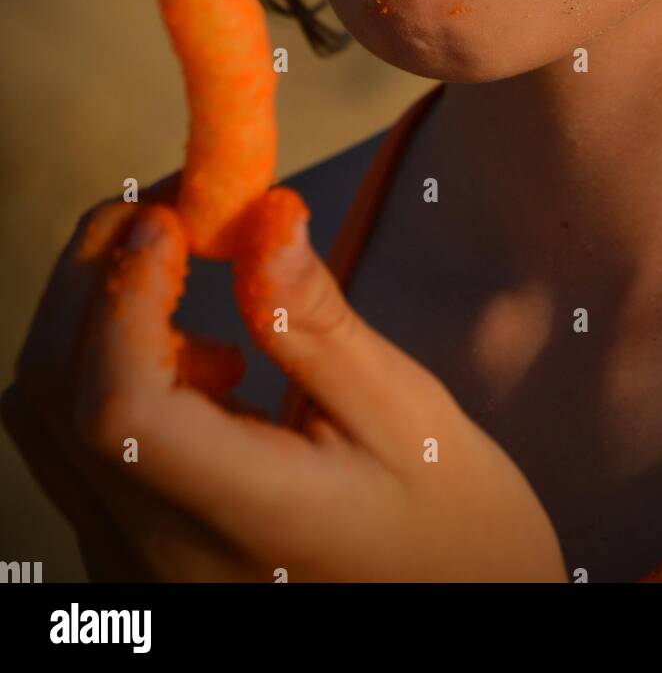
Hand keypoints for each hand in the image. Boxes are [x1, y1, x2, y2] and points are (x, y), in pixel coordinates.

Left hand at [3, 180, 567, 582]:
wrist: (453, 620)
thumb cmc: (454, 528)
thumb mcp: (407, 415)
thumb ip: (315, 319)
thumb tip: (265, 210)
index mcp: (242, 524)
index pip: (118, 409)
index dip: (125, 296)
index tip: (178, 218)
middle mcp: (156, 559)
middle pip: (52, 395)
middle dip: (95, 274)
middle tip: (176, 207)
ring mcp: (127, 567)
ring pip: (41, 415)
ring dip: (94, 317)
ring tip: (189, 280)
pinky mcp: (124, 557)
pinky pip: (72, 444)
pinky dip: (106, 366)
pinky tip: (200, 363)